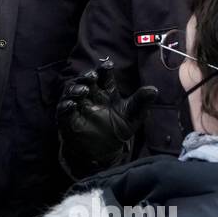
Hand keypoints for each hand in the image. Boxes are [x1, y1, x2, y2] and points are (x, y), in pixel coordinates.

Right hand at [57, 60, 157, 177]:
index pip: (104, 76)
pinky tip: (73, 104)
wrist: (105, 151)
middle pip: (85, 80)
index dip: (104, 69)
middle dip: (87, 76)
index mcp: (106, 91)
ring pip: (71, 91)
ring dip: (75, 89)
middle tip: (93, 76)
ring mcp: (78, 106)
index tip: (108, 65)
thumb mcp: (132, 115)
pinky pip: (63, 110)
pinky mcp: (68, 119)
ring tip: (84, 90)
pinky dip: (66, 106)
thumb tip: (154, 90)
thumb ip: (141, 102)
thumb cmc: (118, 128)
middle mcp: (90, 95)